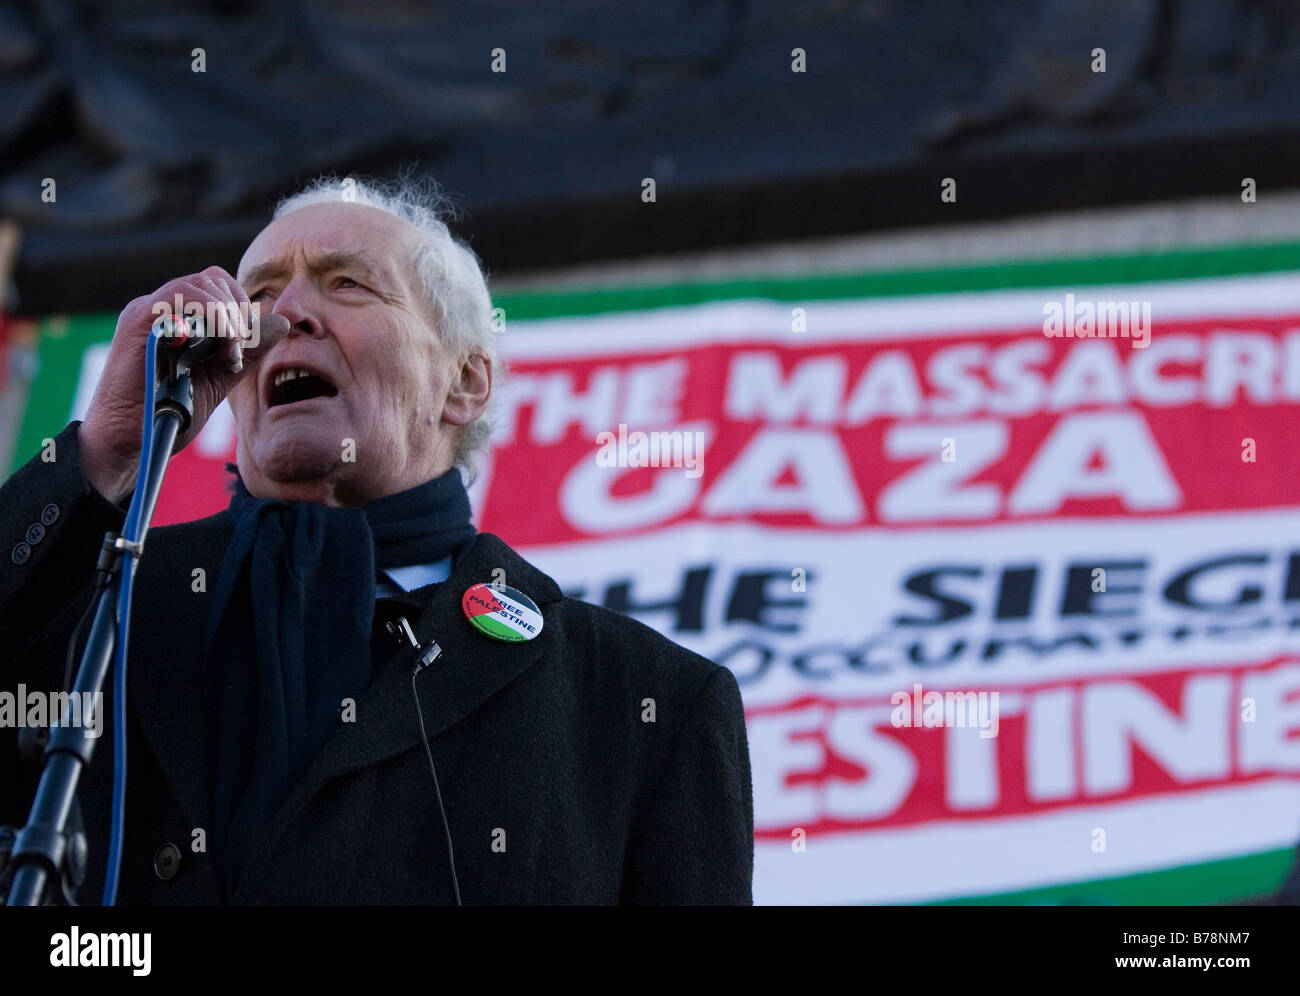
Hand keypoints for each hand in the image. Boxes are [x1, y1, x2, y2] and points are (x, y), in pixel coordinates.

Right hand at [77, 266, 290, 503]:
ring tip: (229, 355)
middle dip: (239, 314)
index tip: (245, 347)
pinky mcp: (139, 322)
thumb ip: (248, 351)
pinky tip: (221, 349)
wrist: (129, 442)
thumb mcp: (219, 378)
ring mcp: (147, 312)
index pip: (217, 286)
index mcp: (175, 319)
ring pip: (200, 284)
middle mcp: (159, 310)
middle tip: (237, 354)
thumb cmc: (167, 415)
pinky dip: (214, 315)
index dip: (241, 308)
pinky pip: (182, 295)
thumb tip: (283, 322)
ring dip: (228, 318)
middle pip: (212, 280)